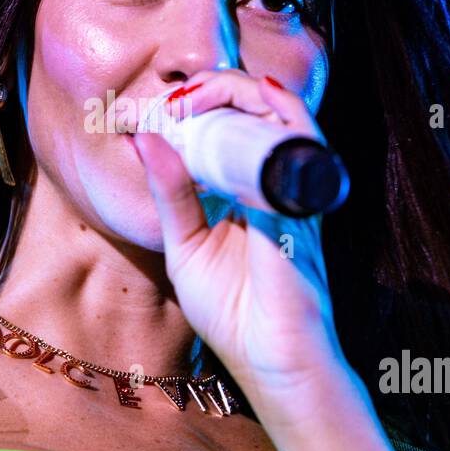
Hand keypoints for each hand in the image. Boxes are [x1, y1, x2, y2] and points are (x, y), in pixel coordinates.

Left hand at [130, 68, 345, 395]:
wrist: (274, 364)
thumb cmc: (236, 313)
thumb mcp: (185, 245)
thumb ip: (171, 192)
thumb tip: (144, 138)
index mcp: (246, 188)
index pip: (231, 124)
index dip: (195, 104)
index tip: (152, 109)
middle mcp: (275, 180)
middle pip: (258, 105)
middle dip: (214, 86)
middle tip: (173, 97)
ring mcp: (294, 187)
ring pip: (282, 110)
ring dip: (238, 91)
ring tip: (196, 96)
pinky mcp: (305, 200)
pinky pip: (298, 141)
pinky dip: (272, 112)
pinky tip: (238, 104)